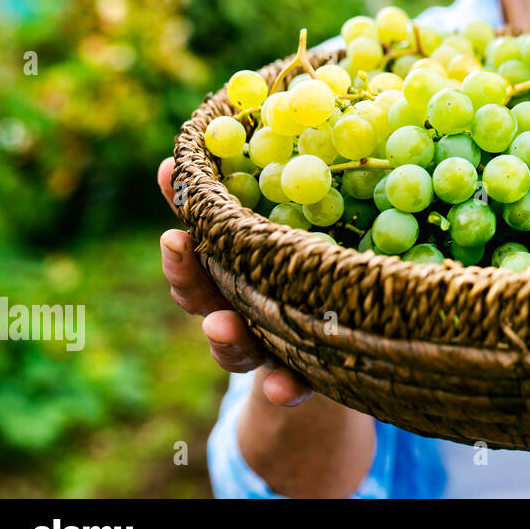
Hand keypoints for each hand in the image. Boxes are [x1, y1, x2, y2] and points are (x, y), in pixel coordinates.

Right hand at [157, 157, 312, 405]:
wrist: (355, 341)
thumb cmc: (318, 261)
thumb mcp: (286, 224)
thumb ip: (237, 194)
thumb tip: (204, 139)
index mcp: (234, 272)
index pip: (195, 260)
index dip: (181, 249)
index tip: (174, 232)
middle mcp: (244, 310)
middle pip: (205, 300)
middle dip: (190, 282)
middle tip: (180, 253)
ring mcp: (271, 345)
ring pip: (236, 347)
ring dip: (225, 338)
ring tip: (220, 326)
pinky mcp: (307, 374)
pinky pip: (292, 385)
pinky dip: (283, 389)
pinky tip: (282, 389)